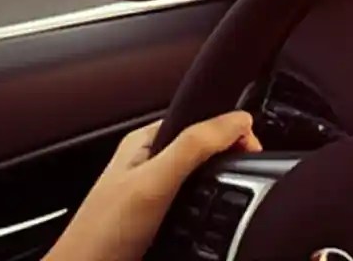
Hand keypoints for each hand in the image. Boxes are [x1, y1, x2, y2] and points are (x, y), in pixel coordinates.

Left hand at [44, 111, 261, 260]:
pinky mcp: (163, 224)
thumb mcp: (153, 181)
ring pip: (204, 182)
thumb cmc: (101, 233)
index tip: (251, 149)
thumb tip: (238, 120)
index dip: (230, 130)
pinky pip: (198, 210)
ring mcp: (157, 197)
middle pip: (205, 151)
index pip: (200, 119)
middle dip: (230, 160)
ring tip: (235, 197)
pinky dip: (212, 214)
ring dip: (222, 188)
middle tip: (246, 177)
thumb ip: (193, 147)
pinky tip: (216, 221)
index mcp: (145, 142)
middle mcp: (151, 166)